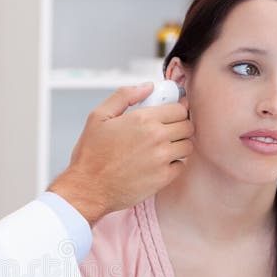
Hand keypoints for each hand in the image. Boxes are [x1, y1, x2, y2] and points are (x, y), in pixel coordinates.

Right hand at [48, 82, 193, 225]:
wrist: (88, 189)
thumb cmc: (91, 155)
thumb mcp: (98, 116)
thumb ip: (124, 96)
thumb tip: (148, 87)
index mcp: (143, 119)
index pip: (179, 108)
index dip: (177, 110)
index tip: (171, 114)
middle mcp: (156, 137)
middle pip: (187, 126)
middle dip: (179, 126)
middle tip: (167, 131)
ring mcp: (162, 159)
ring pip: (187, 145)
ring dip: (179, 145)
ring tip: (163, 147)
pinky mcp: (163, 178)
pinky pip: (181, 165)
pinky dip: (174, 164)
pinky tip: (159, 163)